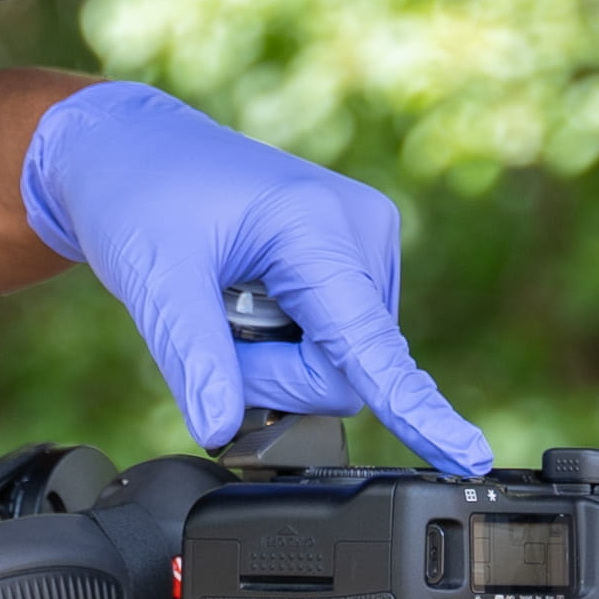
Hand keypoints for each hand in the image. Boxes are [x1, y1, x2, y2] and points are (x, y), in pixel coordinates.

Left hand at [17, 81, 490, 470]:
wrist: (131, 145)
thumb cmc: (138, 193)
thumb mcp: (152, 277)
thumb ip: (193, 359)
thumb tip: (222, 432)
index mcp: (318, 225)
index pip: (370, 344)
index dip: (416, 410)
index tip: (467, 454)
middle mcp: (361, 231)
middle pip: (344, 370)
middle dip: (273, 376)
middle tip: (207, 325)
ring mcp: (363, 244)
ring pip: (340, 362)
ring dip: (275, 358)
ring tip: (223, 297)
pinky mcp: (353, 259)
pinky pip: (333, 340)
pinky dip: (283, 342)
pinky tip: (244, 296)